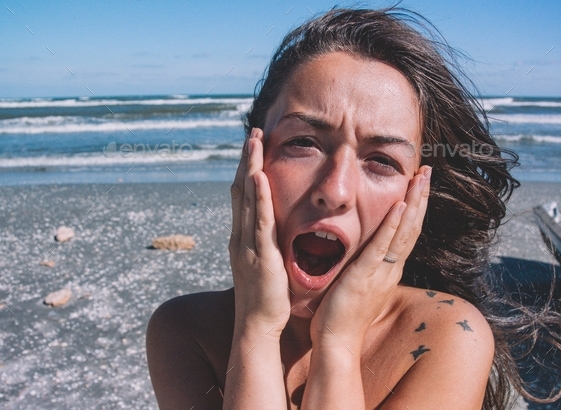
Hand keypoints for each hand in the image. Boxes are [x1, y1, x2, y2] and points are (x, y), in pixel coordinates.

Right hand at [229, 128, 290, 337]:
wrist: (257, 324)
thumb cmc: (265, 297)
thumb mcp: (264, 263)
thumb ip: (266, 244)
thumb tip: (274, 230)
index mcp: (243, 237)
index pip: (243, 197)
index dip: (247, 170)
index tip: (254, 148)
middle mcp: (240, 236)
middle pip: (240, 190)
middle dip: (246, 160)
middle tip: (252, 134)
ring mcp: (247, 244)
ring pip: (246, 199)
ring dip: (249, 167)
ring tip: (253, 142)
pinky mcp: (260, 254)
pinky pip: (259, 221)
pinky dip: (258, 197)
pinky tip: (259, 177)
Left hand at [309, 165, 431, 349]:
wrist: (336, 341)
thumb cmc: (344, 314)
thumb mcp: (361, 283)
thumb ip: (368, 265)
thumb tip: (367, 251)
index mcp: (389, 269)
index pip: (407, 232)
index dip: (416, 208)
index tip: (420, 184)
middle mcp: (391, 268)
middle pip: (412, 227)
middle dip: (421, 198)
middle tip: (427, 171)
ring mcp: (380, 272)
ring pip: (403, 233)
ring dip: (414, 204)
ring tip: (421, 179)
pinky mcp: (364, 276)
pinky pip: (382, 247)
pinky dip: (393, 226)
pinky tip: (400, 206)